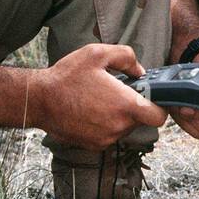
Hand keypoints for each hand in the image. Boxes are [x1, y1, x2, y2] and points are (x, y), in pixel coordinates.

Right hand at [39, 44, 167, 147]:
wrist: (38, 100)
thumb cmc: (67, 77)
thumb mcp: (98, 53)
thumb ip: (126, 57)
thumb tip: (140, 71)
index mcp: (124, 105)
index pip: (159, 117)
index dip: (160, 108)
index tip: (152, 98)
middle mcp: (118, 126)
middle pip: (141, 121)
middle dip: (134, 107)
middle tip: (117, 92)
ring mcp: (106, 139)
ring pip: (124, 128)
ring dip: (118, 116)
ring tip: (99, 100)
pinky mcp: (94, 145)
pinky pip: (109, 135)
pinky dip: (105, 125)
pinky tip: (90, 111)